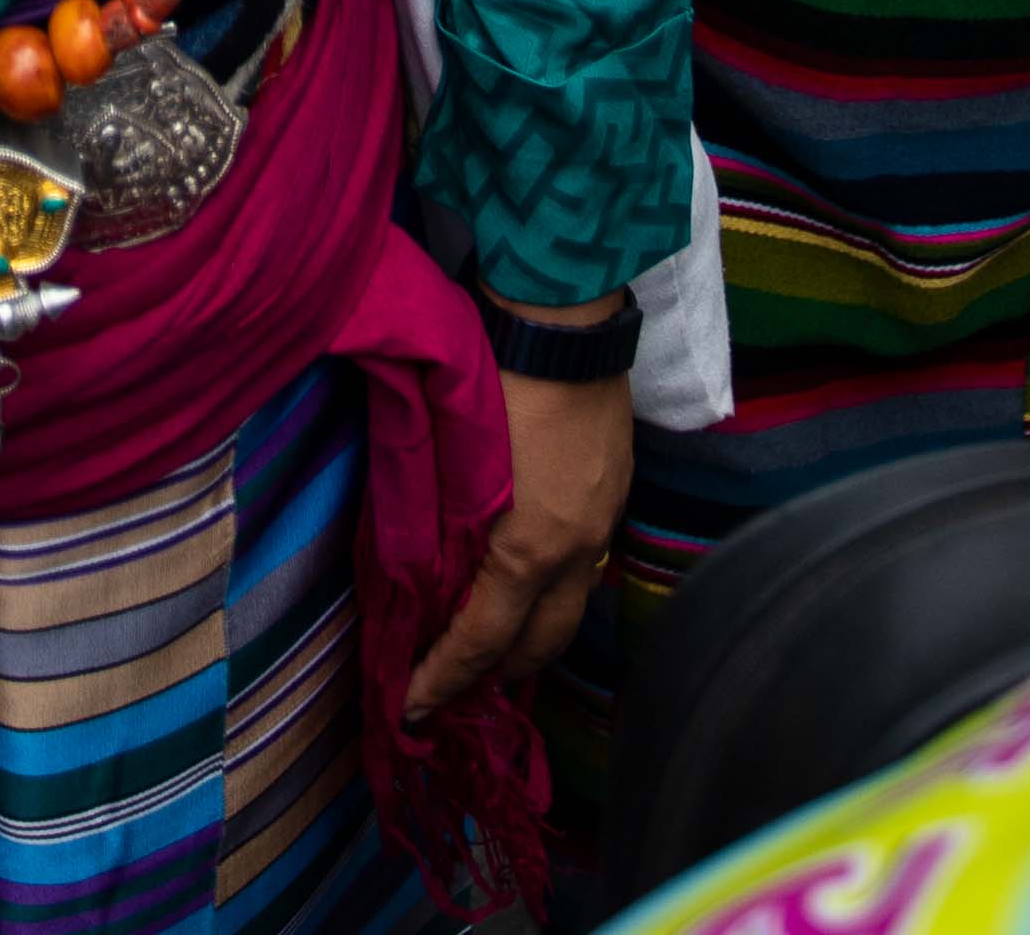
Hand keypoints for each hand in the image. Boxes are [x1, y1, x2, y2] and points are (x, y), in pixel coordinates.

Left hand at [405, 352, 629, 717]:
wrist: (566, 324)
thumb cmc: (494, 384)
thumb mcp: (453, 465)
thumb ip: (440, 529)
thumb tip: (419, 577)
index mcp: (529, 550)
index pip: (483, 642)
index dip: (444, 679)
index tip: (413, 706)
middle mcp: (576, 551)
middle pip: (541, 645)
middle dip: (497, 676)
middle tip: (454, 688)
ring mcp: (604, 524)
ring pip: (569, 609)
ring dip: (530, 636)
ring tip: (491, 645)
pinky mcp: (616, 495)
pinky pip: (584, 569)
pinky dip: (553, 592)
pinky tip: (528, 582)